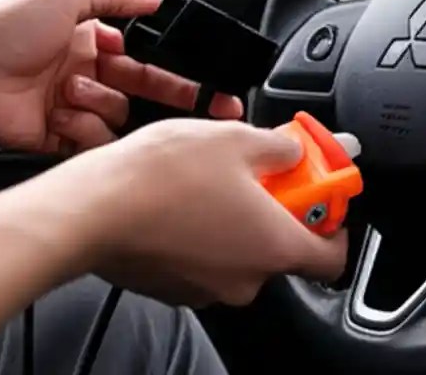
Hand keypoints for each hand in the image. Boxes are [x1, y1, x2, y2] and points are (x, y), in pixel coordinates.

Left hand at [0, 0, 242, 153]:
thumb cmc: (1, 30)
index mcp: (91, 42)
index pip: (149, 58)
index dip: (181, 70)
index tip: (211, 80)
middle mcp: (87, 75)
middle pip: (147, 92)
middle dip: (180, 99)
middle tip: (213, 107)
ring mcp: (74, 108)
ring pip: (119, 117)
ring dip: (100, 104)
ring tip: (70, 92)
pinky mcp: (59, 139)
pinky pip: (94, 143)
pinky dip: (81, 130)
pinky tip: (60, 115)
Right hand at [62, 118, 348, 305]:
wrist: (90, 210)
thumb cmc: (162, 178)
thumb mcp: (237, 138)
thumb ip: (280, 147)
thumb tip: (293, 149)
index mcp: (276, 247)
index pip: (334, 257)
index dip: (335, 223)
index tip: (324, 196)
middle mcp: (246, 279)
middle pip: (282, 248)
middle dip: (276, 209)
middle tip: (262, 172)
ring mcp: (206, 288)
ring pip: (239, 251)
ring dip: (235, 217)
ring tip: (213, 177)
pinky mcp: (172, 287)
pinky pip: (203, 257)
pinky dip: (202, 231)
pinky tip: (182, 197)